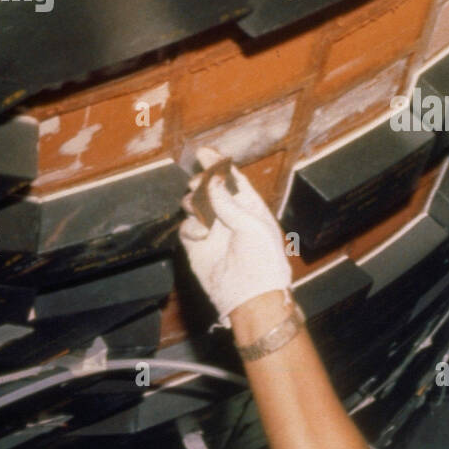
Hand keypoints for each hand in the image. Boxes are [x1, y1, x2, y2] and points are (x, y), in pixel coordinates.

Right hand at [178, 148, 292, 325]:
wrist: (249, 295)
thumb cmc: (261, 260)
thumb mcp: (251, 225)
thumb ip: (229, 202)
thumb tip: (213, 180)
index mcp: (250, 207)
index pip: (233, 179)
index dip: (218, 165)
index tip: (204, 153)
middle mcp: (230, 217)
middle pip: (209, 190)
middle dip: (201, 184)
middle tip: (197, 186)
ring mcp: (213, 231)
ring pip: (194, 206)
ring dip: (193, 204)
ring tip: (198, 212)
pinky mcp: (197, 246)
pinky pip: (186, 228)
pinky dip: (190, 228)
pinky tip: (200, 236)